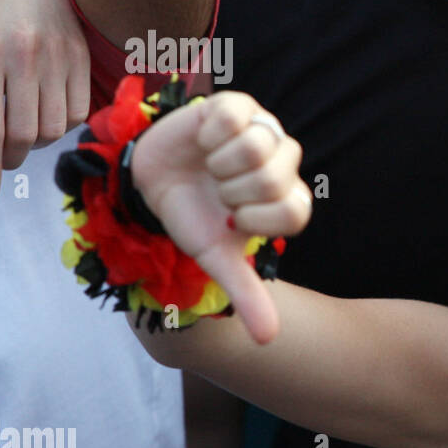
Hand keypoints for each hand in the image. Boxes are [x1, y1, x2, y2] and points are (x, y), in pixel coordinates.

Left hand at [0, 0, 90, 198]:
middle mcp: (23, 56)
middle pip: (22, 134)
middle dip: (8, 160)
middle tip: (0, 164)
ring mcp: (57, 55)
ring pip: (53, 127)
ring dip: (35, 143)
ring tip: (21, 138)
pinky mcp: (80, 54)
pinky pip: (78, 110)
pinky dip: (62, 125)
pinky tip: (46, 116)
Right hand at [131, 92, 311, 344]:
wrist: (152, 182)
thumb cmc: (193, 217)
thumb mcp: (217, 259)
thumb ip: (247, 295)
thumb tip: (269, 342)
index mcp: (286, 198)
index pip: (295, 210)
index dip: (256, 219)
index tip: (232, 220)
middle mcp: (283, 163)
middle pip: (275, 178)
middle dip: (234, 192)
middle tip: (218, 192)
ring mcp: (264, 131)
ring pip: (258, 145)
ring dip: (222, 164)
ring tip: (211, 167)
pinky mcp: (239, 106)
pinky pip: (236, 117)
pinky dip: (211, 135)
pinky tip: (204, 142)